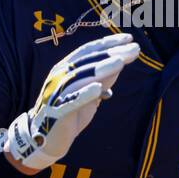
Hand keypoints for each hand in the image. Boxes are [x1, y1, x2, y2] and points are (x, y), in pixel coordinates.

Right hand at [2, 33, 140, 170]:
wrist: (44, 139)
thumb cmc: (70, 112)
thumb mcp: (89, 92)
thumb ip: (101, 78)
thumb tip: (120, 62)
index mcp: (66, 68)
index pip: (88, 51)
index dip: (108, 43)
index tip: (129, 38)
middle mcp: (60, 76)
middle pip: (87, 61)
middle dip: (111, 53)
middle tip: (134, 48)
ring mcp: (56, 93)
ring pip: (79, 77)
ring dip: (100, 68)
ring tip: (120, 62)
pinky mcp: (57, 112)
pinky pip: (71, 102)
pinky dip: (84, 94)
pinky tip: (99, 89)